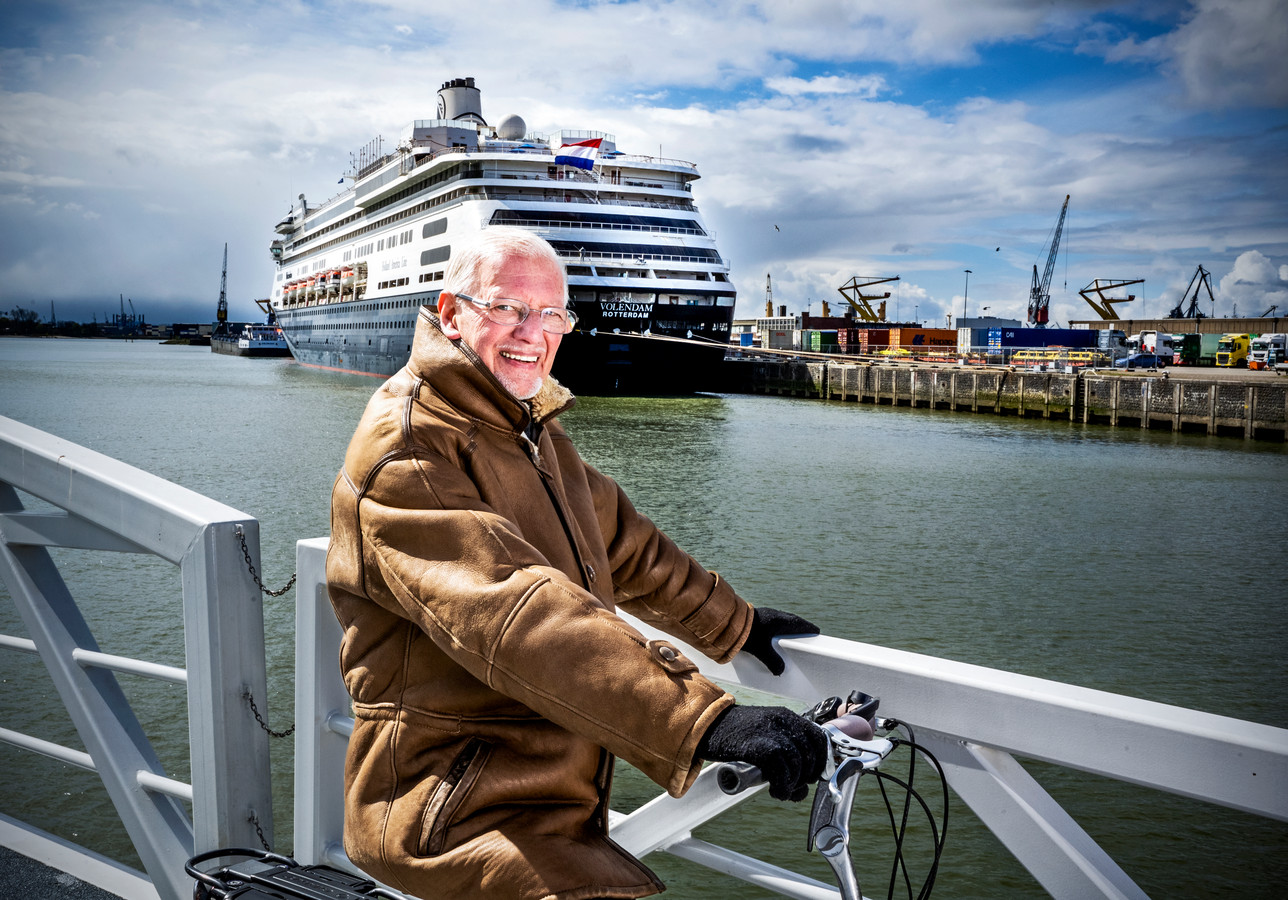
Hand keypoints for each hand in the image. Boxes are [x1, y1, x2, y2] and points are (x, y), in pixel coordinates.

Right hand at [696, 705, 827, 800]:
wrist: (703, 726)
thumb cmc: (731, 734)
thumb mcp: (763, 733)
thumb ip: (783, 750)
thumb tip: (801, 783)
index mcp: (786, 716)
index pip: (819, 738)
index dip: (821, 760)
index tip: (814, 775)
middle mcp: (783, 722)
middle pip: (811, 755)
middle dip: (807, 777)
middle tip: (794, 787)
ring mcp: (772, 733)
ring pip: (798, 766)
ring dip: (793, 785)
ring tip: (781, 791)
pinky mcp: (760, 747)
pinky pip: (782, 773)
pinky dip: (782, 788)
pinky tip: (775, 792)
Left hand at [742, 607, 819, 675]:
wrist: (727, 623)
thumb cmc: (746, 634)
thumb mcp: (761, 651)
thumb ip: (773, 661)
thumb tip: (781, 671)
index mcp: (779, 620)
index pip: (798, 623)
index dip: (808, 627)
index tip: (816, 631)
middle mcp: (774, 615)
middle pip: (792, 620)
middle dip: (800, 627)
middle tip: (806, 633)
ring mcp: (765, 614)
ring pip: (781, 620)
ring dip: (788, 627)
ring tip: (791, 635)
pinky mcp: (756, 617)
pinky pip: (772, 622)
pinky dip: (777, 627)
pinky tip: (774, 634)